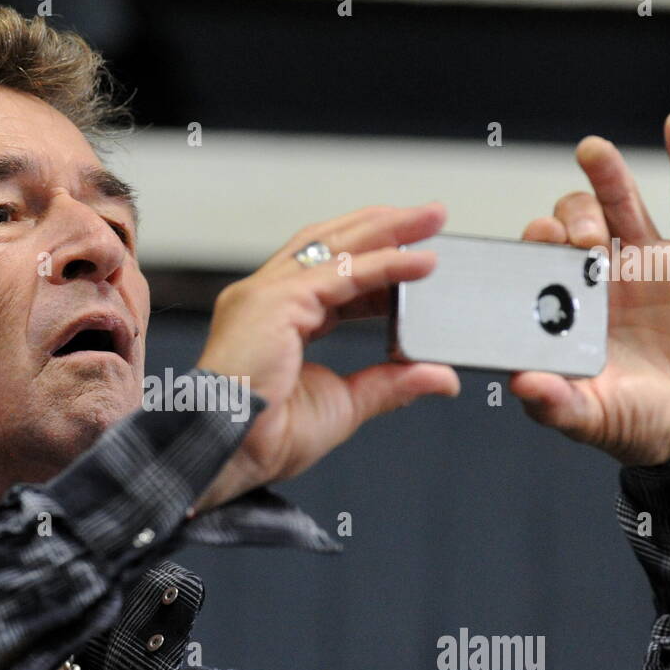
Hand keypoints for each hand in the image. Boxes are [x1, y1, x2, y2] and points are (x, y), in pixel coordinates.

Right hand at [191, 205, 459, 512]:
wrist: (230, 453)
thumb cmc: (264, 438)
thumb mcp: (345, 405)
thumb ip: (391, 384)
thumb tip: (438, 377)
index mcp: (275, 320)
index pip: (332, 275)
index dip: (377, 262)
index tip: (417, 257)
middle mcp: (266, 299)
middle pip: (332, 246)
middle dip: (384, 228)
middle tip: (432, 216)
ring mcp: (266, 295)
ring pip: (335, 247)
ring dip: (387, 231)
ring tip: (430, 220)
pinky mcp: (276, 301)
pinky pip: (342, 274)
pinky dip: (384, 265)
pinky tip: (419, 262)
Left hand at [513, 110, 669, 466]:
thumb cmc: (638, 426)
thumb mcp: (591, 418)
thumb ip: (555, 402)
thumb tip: (520, 384)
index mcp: (564, 307)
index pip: (536, 259)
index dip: (532, 245)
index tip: (536, 247)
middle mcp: (600, 278)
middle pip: (572, 223)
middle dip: (569, 220)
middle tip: (579, 241)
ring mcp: (647, 263)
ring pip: (621, 203)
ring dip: (604, 175)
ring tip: (591, 153)